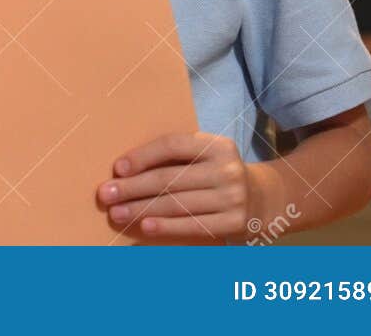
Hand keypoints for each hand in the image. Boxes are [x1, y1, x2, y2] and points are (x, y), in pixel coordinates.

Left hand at [96, 132, 256, 241]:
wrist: (265, 200)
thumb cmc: (218, 174)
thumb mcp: (206, 156)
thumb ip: (176, 157)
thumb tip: (125, 169)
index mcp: (217, 145)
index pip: (173, 146)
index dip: (143, 156)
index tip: (117, 168)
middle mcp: (226, 169)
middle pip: (170, 178)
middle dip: (133, 187)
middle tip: (105, 194)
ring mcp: (232, 197)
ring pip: (177, 204)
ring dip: (141, 209)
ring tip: (116, 212)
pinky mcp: (234, 222)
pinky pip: (192, 225)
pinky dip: (166, 226)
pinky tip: (144, 227)